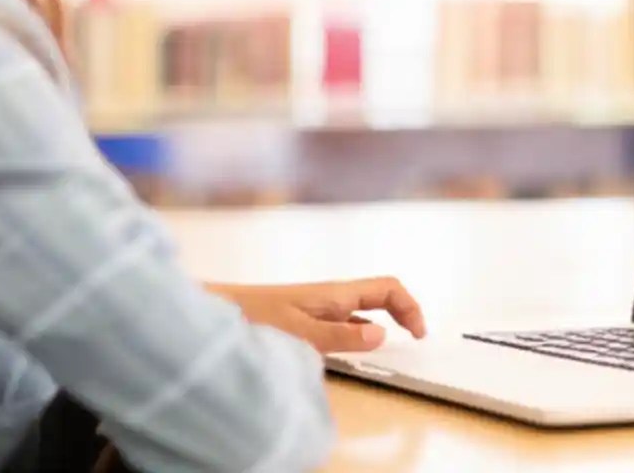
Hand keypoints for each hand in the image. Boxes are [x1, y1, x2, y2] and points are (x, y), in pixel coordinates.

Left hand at [206, 277, 426, 353]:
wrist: (215, 309)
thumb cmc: (252, 317)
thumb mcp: (302, 332)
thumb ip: (342, 334)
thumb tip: (382, 333)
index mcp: (335, 293)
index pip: (387, 287)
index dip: (410, 306)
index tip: (418, 333)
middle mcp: (330, 295)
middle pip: (379, 294)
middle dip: (403, 310)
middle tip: (415, 336)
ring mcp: (317, 304)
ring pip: (362, 306)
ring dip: (383, 320)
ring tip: (393, 342)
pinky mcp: (304, 316)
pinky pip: (344, 318)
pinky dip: (359, 329)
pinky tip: (353, 347)